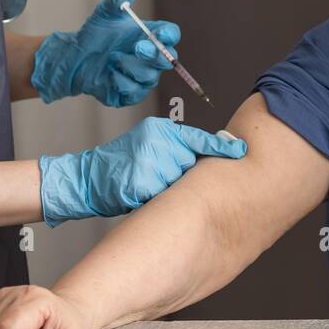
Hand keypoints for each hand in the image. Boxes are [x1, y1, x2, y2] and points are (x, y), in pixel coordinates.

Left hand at [30, 0, 179, 106]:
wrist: (76, 58)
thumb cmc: (95, 34)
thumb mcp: (104, 15)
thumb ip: (117, 0)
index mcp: (151, 36)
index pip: (170, 35)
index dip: (169, 36)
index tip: (160, 34)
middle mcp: (152, 58)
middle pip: (168, 59)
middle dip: (154, 54)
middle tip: (137, 47)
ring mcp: (144, 78)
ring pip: (150, 77)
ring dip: (130, 67)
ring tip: (112, 59)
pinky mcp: (132, 94)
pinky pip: (135, 91)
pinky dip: (121, 82)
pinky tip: (109, 74)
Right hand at [39, 116, 246, 225]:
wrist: (86, 178)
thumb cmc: (121, 164)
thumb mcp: (148, 144)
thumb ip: (175, 147)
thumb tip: (212, 154)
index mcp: (160, 129)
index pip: (197, 139)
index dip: (221, 147)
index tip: (242, 151)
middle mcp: (157, 141)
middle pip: (190, 165)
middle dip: (179, 175)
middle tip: (154, 174)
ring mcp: (149, 161)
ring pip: (177, 183)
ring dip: (166, 189)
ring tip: (143, 182)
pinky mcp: (142, 182)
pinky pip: (162, 197)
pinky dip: (153, 199)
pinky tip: (137, 192)